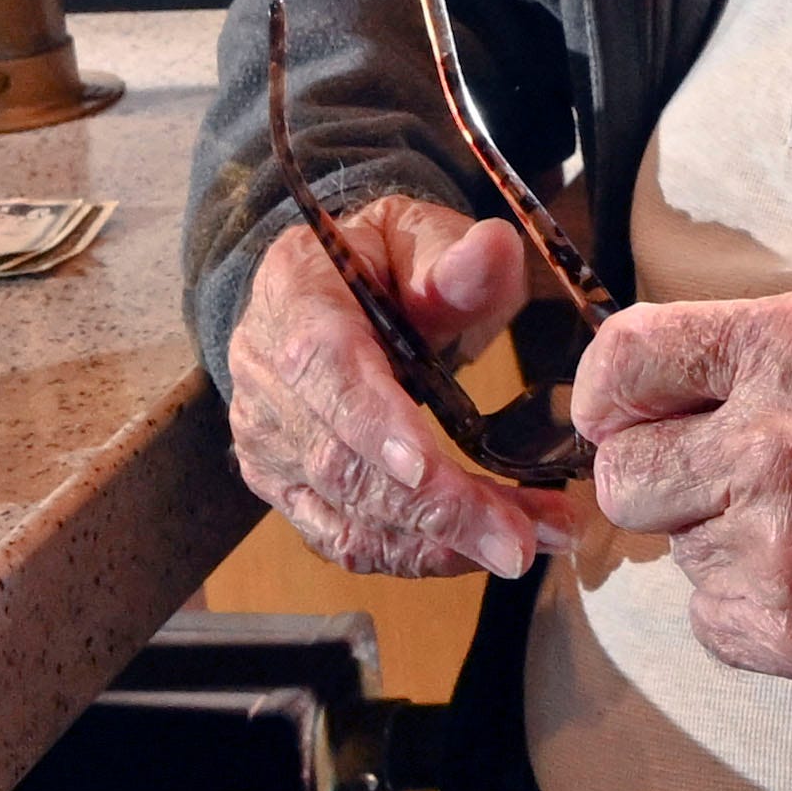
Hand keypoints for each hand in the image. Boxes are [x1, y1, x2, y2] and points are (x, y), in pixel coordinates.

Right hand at [227, 193, 581, 579]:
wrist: (322, 289)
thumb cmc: (381, 260)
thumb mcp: (419, 235)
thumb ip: (455, 254)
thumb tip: (493, 249)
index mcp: (294, 300)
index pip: (324, 369)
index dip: (373, 422)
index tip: (427, 466)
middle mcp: (267, 382)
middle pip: (343, 462)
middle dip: (437, 508)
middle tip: (522, 538)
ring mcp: (270, 445)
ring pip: (347, 516)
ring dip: (439, 544)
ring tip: (524, 544)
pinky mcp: (286, 488)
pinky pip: (345, 539)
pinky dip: (413, 555)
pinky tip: (474, 551)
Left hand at [574, 284, 791, 693]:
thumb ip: (740, 351)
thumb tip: (637, 386)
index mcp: (782, 351)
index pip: (623, 361)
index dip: (610, 391)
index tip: (623, 409)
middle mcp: (766, 445)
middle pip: (621, 475)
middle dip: (657, 474)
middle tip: (715, 473)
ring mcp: (776, 548)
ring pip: (673, 552)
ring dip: (717, 538)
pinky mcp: (790, 631)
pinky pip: (710, 619)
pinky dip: (747, 603)